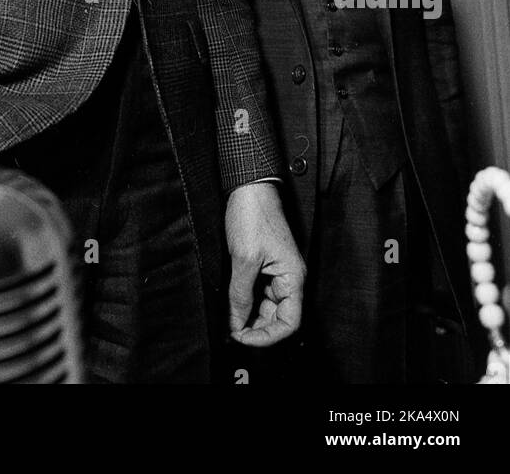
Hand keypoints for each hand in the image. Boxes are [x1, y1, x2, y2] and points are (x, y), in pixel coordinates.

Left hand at [225, 181, 304, 345]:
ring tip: (230, 320)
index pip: (289, 322)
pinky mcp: (265, 264)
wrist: (248, 185)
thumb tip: (237, 322)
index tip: (244, 337)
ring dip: (250, 315)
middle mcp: (289, 277)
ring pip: (267, 306)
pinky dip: (246, 300)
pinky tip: (232, 304)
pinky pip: (259, 291)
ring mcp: (277, 271)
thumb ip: (240, 294)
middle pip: (278, 317)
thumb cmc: (253, 214)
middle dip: (256, 327)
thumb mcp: (243, 259)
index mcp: (293, 277)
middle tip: (233, 332)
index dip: (267, 336)